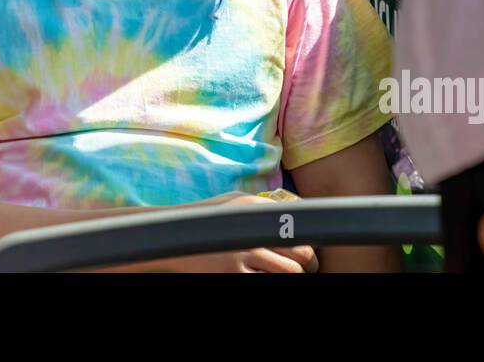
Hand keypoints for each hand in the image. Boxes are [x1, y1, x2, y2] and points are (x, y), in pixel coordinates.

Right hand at [153, 190, 317, 271]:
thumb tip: (297, 213)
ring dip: (293, 275)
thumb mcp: (235, 201)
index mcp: (255, 208)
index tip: (308, 249)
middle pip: (302, 253)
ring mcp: (242, 255)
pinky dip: (270, 280)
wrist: (172, 237)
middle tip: (307, 268)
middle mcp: (251, 229)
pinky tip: (263, 274)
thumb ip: (263, 205)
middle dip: (309, 265)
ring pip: (290, 273)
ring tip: (288, 273)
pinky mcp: (232, 276)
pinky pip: (266, 283)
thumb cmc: (208, 218)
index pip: (300, 226)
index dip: (310, 241)